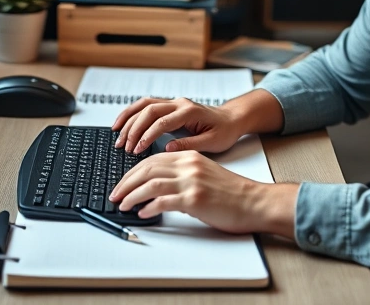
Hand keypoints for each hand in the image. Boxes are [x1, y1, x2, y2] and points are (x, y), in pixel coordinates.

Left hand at [110, 150, 297, 236]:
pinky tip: (143, 213)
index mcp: (189, 156)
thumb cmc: (231, 193)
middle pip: (146, 169)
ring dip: (132, 195)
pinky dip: (149, 207)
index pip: (151, 160)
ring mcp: (191, 182)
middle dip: (126, 183)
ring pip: (151, 184)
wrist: (254, 202)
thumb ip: (181, 175)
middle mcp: (188, 165)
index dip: (132, 172)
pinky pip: (164, 201)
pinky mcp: (195, 199)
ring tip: (123, 205)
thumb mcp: (204, 174)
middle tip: (115, 195)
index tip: (122, 183)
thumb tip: (156, 188)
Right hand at [112, 97, 245, 154]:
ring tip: (116, 134)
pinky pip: (146, 105)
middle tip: (124, 146)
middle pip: (149, 111)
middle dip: (133, 128)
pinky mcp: (169, 105)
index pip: (162, 122)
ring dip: (128, 118)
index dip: (147, 135)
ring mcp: (173, 102)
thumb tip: (167, 148)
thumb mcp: (212, 142)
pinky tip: (122, 123)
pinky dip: (132, 113)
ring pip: (144, 105)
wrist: (232, 119)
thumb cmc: (225, 131)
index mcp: (190, 111)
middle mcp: (179, 103)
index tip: (137, 149)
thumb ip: (190, 145)